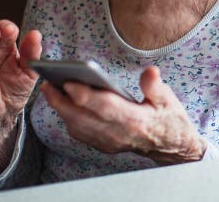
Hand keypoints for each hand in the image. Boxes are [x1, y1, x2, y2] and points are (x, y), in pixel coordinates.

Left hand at [41, 66, 205, 164]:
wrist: (171, 147)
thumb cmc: (168, 119)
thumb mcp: (168, 99)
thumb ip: (155, 86)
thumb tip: (150, 72)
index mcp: (135, 120)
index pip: (105, 107)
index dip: (86, 95)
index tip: (69, 82)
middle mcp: (118, 134)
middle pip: (83, 118)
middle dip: (62, 101)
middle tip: (48, 83)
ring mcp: (109, 142)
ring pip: (78, 126)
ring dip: (61, 109)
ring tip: (51, 89)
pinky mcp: (104, 145)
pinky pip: (80, 132)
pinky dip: (68, 118)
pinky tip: (63, 104)